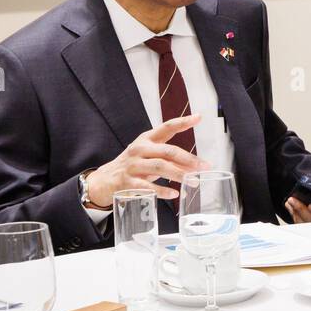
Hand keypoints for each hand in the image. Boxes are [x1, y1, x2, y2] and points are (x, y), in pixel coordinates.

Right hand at [85, 115, 209, 207]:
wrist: (105, 180)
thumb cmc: (134, 166)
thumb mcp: (150, 157)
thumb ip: (172, 159)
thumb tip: (196, 167)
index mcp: (146, 139)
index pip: (166, 127)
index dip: (182, 122)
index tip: (198, 117)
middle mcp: (139, 149)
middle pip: (168, 151)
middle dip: (189, 159)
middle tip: (205, 167)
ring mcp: (132, 165)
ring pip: (160, 167)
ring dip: (179, 175)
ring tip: (194, 182)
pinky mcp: (127, 181)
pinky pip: (147, 186)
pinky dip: (162, 190)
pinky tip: (174, 194)